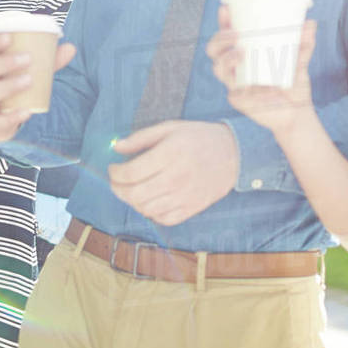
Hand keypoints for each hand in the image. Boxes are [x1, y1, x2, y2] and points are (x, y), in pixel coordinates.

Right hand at [0, 32, 75, 142]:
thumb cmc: (8, 89)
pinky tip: (27, 112)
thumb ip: (45, 62)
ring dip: (7, 85)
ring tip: (29, 80)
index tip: (9, 37)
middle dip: (3, 62)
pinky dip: (11, 116)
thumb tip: (71, 48)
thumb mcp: (22, 73)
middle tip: (27, 59)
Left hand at [109, 121, 238, 225]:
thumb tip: (116, 147)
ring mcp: (185, 195)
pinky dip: (151, 212)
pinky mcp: (192, 208)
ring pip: (146, 208)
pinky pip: (163, 219)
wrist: (234, 153)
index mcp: (171, 153)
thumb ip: (141, 137)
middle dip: (118, 189)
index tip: (113, 168)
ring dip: (132, 201)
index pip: (131, 172)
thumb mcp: (170, 128)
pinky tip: (150, 201)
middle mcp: (177, 177)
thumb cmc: (199, 138)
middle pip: (135, 194)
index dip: (115, 173)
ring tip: (133, 190)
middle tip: (116, 182)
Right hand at [206, 5, 317, 137]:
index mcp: (245, 52)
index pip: (227, 34)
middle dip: (220, 39)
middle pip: (214, 50)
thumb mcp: (300, 61)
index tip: (226, 9)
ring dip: (227, 59)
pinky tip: (269, 90)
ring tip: (241, 54)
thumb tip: (311, 24)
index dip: (223, 21)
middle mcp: (235, 67)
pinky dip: (255, 91)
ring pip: (219, 69)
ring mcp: (235, 84)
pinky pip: (239, 94)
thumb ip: (304, 44)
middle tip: (236, 34)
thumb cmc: (293, 84)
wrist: (297, 113)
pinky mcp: (239, 101)